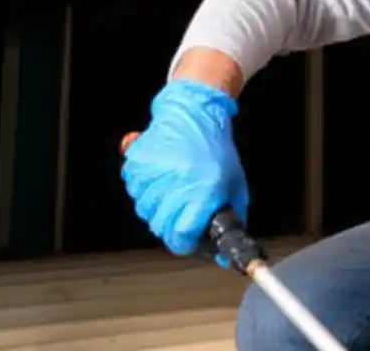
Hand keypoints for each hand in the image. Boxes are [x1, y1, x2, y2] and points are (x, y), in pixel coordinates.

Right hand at [121, 78, 247, 263]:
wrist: (195, 114)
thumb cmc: (218, 152)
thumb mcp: (234, 185)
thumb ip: (233, 219)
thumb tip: (223, 256)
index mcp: (201, 192)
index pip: (182, 236)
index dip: (187, 243)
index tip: (192, 239)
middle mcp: (174, 186)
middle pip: (161, 228)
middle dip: (173, 227)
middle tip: (184, 214)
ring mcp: (151, 175)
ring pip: (145, 212)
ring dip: (158, 209)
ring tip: (175, 189)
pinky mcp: (136, 165)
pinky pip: (135, 192)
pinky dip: (146, 191)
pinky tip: (162, 178)